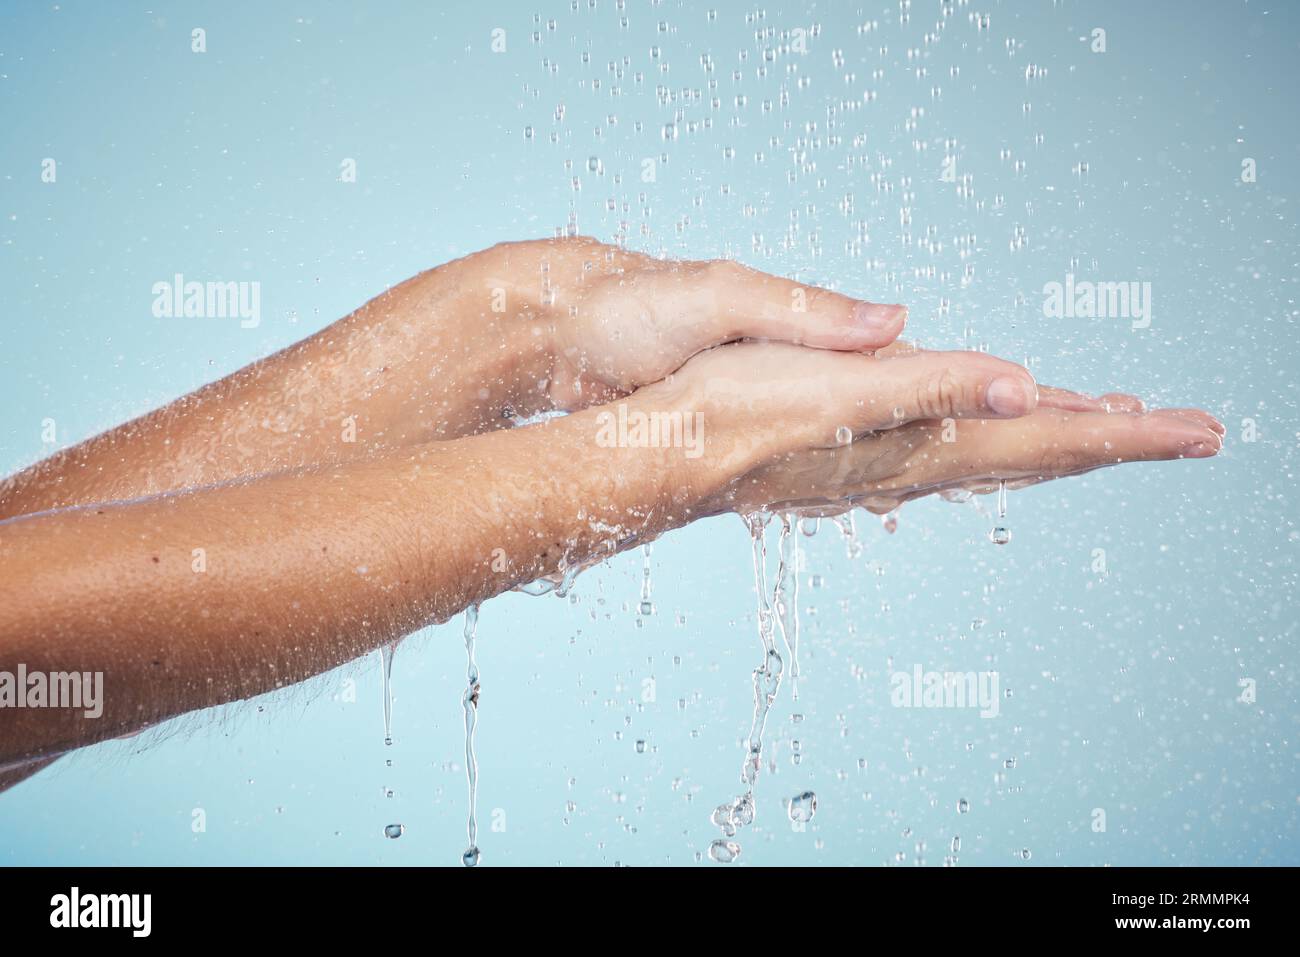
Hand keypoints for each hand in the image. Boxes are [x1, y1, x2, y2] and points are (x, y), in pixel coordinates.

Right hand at [639, 341, 1221, 516]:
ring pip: (1001, 453)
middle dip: (1116, 441)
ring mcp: (890, 461)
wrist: (666, 447)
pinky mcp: (861, 450)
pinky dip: (1003, 438)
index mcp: (927, 442)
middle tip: (1189, 433)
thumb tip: (1024, 385)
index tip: (1199, 434)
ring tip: (1110, 425)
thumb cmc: (739, 410)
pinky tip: (996, 435)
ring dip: (1065, 439)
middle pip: (1041, 455)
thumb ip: (932, 384)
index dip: (1126, 436)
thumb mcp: (840, 387)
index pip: (1050, 441)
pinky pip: (959, 449)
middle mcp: (919, 461)